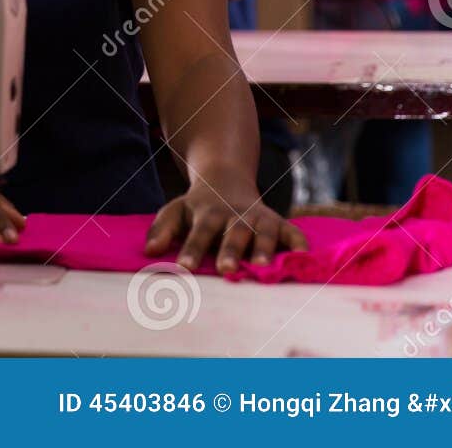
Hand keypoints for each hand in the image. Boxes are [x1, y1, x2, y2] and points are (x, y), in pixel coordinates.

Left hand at [143, 169, 305, 273]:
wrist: (226, 180)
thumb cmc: (198, 207)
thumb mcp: (176, 211)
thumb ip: (161, 229)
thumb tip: (149, 251)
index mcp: (208, 213)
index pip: (199, 232)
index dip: (192, 249)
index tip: (185, 268)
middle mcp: (235, 215)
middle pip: (232, 233)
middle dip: (230, 251)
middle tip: (226, 270)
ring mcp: (258, 218)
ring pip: (262, 232)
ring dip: (263, 248)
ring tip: (261, 267)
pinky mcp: (278, 222)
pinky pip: (291, 231)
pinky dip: (298, 242)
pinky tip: (303, 257)